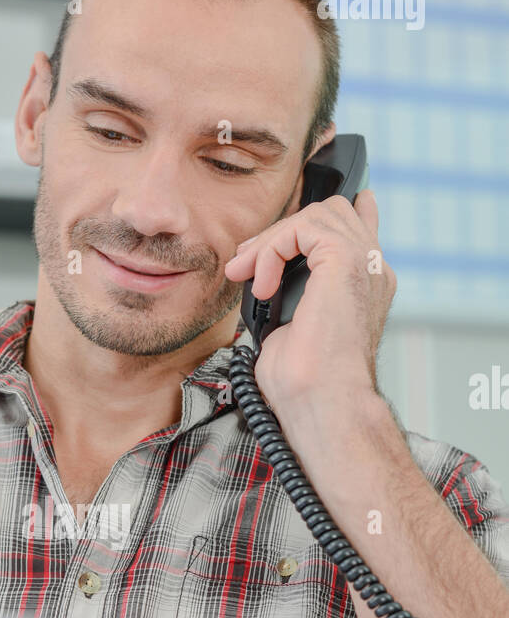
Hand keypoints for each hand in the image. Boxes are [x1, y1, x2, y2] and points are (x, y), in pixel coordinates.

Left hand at [224, 190, 396, 417]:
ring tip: (247, 275)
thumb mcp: (290, 330)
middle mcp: (373, 271)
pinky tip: (263, 284)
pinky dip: (272, 250)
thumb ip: (288, 298)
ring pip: (315, 216)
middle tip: (244, 265)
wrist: (322, 403)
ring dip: (270, 241)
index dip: (329, 213)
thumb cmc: (305, 385)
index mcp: (367, 287)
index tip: (288, 225)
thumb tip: (265, 287)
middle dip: (280, 231)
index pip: (360, 227)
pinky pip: (302, 228)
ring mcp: (365, 263)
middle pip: (330, 214)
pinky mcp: (346, 260)